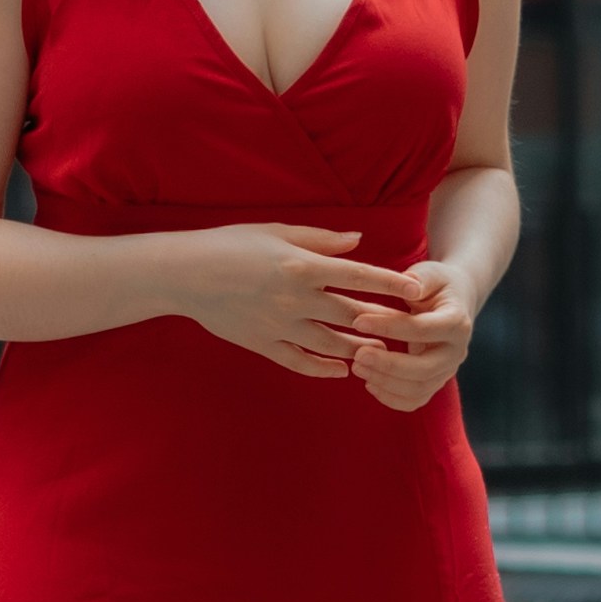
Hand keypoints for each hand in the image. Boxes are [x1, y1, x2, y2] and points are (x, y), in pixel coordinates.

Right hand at [174, 223, 424, 380]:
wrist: (184, 274)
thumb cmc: (230, 244)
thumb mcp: (277, 232)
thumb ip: (321, 238)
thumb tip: (358, 240)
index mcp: (300, 266)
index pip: (358, 276)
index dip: (390, 283)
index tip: (416, 289)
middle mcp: (294, 299)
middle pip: (351, 314)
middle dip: (382, 322)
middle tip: (409, 328)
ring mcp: (279, 325)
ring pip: (331, 344)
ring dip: (358, 349)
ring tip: (380, 352)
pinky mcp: (262, 344)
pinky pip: (300, 361)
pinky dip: (323, 368)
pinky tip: (340, 369)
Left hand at [354, 260, 476, 410]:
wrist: (453, 302)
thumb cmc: (435, 284)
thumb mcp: (430, 272)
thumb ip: (419, 278)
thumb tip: (409, 285)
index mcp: (457, 321)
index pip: (422, 329)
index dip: (389, 327)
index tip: (357, 321)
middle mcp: (457, 351)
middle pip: (424, 369)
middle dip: (387, 364)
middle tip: (357, 355)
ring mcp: (448, 370)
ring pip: (418, 390)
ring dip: (385, 382)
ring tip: (357, 366)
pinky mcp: (435, 382)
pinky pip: (414, 401)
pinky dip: (390, 397)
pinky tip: (369, 382)